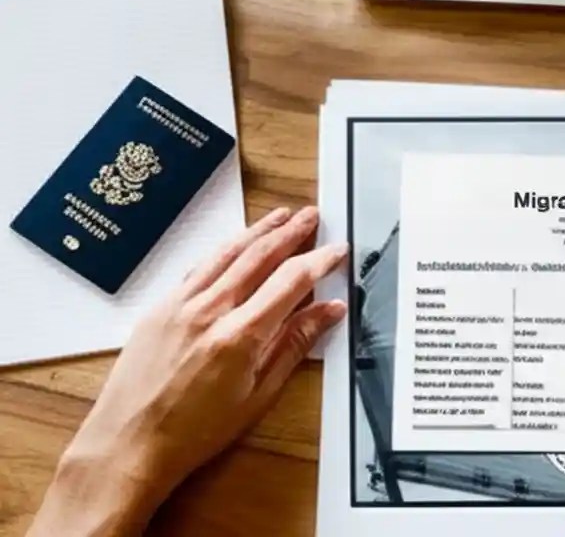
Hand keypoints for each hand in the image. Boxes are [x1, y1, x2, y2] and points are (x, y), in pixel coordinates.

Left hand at [26, 206, 348, 536]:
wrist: (129, 444)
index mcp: (239, 336)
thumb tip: (329, 312)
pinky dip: (223, 250)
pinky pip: (197, 268)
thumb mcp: (258, 394)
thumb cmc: (194, 431)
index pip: (291, 282)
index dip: (319, 261)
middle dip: (291, 233)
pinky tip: (234, 244)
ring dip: (257, 231)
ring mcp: (179, 305)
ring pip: (227, 254)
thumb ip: (295, 345)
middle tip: (313, 217)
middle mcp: (209, 311)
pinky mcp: (159, 308)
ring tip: (281, 216)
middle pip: (259, 257)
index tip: (338, 251)